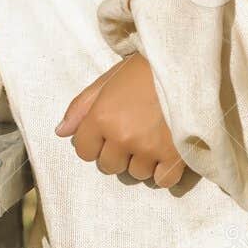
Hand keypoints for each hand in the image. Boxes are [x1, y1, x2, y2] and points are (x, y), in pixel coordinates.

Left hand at [55, 54, 185, 186]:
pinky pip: (162, 181)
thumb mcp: (107, 81)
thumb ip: (81, 107)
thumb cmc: (144, 70)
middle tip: (132, 135)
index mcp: (101, 117)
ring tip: (152, 140)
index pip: (84, 151)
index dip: (93, 143)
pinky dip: (163, 172)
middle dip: (117, 154)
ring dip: (142, 161)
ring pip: (136, 174)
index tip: (106, 134)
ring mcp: (149, 149)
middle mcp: (122, 137)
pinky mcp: (175, 157)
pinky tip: (167, 154)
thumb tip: (60, 132)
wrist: (187, 66)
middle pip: (109, 166)